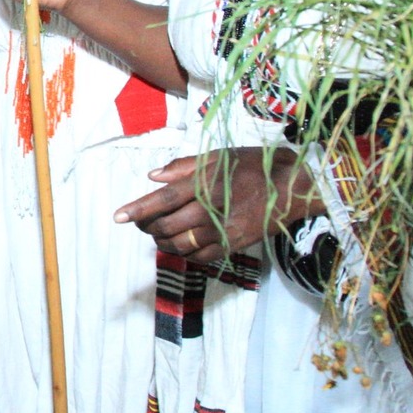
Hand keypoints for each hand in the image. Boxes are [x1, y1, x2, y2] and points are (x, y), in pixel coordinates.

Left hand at [115, 147, 321, 263]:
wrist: (294, 187)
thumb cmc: (255, 165)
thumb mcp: (219, 155)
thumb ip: (184, 166)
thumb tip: (153, 176)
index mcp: (206, 183)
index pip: (164, 199)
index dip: (139, 209)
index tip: (118, 217)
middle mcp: (212, 209)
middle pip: (167, 226)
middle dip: (147, 226)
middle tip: (140, 221)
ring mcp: (224, 230)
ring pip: (181, 245)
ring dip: (162, 242)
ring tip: (157, 233)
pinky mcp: (234, 245)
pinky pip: (201, 257)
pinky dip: (184, 253)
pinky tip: (180, 244)